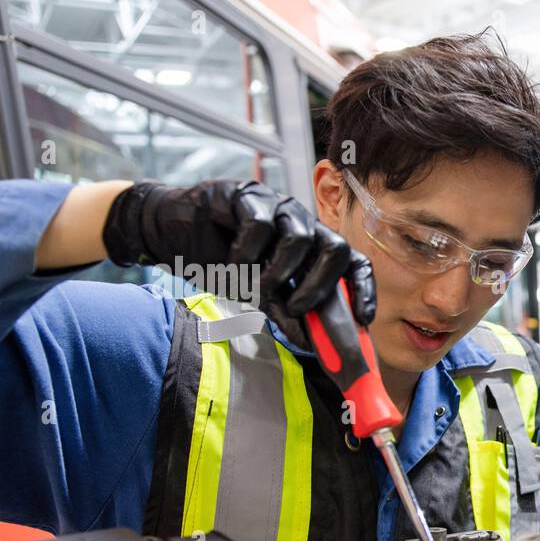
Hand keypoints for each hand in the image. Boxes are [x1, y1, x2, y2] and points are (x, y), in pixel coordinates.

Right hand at [103, 180, 375, 346]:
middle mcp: (303, 224)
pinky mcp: (246, 194)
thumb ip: (287, 314)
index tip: (363, 320)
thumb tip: (314, 345)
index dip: (364, 290)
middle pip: (336, 248)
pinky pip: (261, 223)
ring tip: (258, 286)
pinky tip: (233, 261)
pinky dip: (249, 250)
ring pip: (300, 236)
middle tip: (297, 307)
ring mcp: (277, 206)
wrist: (174, 232)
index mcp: (314, 249)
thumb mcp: (260, 295)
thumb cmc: (223, 261)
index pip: (354, 264)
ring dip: (281, 270)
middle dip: (321, 285)